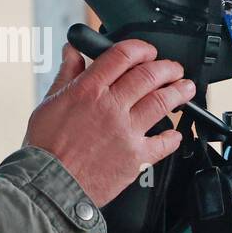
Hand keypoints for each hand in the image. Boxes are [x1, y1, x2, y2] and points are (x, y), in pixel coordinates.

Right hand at [23, 40, 192, 206]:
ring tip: (185, 89)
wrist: (49, 184)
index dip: (140, 48)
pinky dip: (173, 136)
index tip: (148, 51)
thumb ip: (66, 75)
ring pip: (162, 102)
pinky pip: (163, 143)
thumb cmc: (45, 147)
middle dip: (167, 68)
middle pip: (149, 75)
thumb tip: (72, 52)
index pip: (122, 56)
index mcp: (88, 90)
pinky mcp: (135, 157)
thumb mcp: (49, 103)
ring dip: (179, 92)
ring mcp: (126, 131)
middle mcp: (110, 106)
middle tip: (173, 69)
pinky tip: (175, 133)